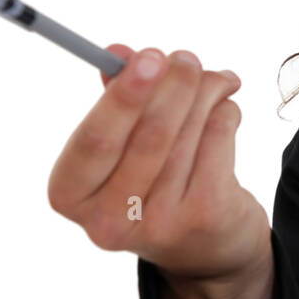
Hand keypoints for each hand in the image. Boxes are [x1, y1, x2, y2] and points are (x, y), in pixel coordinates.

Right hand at [48, 45, 270, 286]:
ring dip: (207, 92)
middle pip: (149, 133)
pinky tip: (226, 110)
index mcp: (72, 194)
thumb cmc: (153, 177)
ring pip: (191, 129)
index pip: (94, 141)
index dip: (122, 97)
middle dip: (176, 84)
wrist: (206, 246)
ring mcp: (159, 223)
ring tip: (215, 81)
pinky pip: (219, 138)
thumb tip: (119, 52)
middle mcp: (108, 219)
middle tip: (187, 58)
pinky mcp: (205, 215)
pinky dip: (227, 112)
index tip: (148, 56)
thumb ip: (117, 96)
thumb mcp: (124, 142)